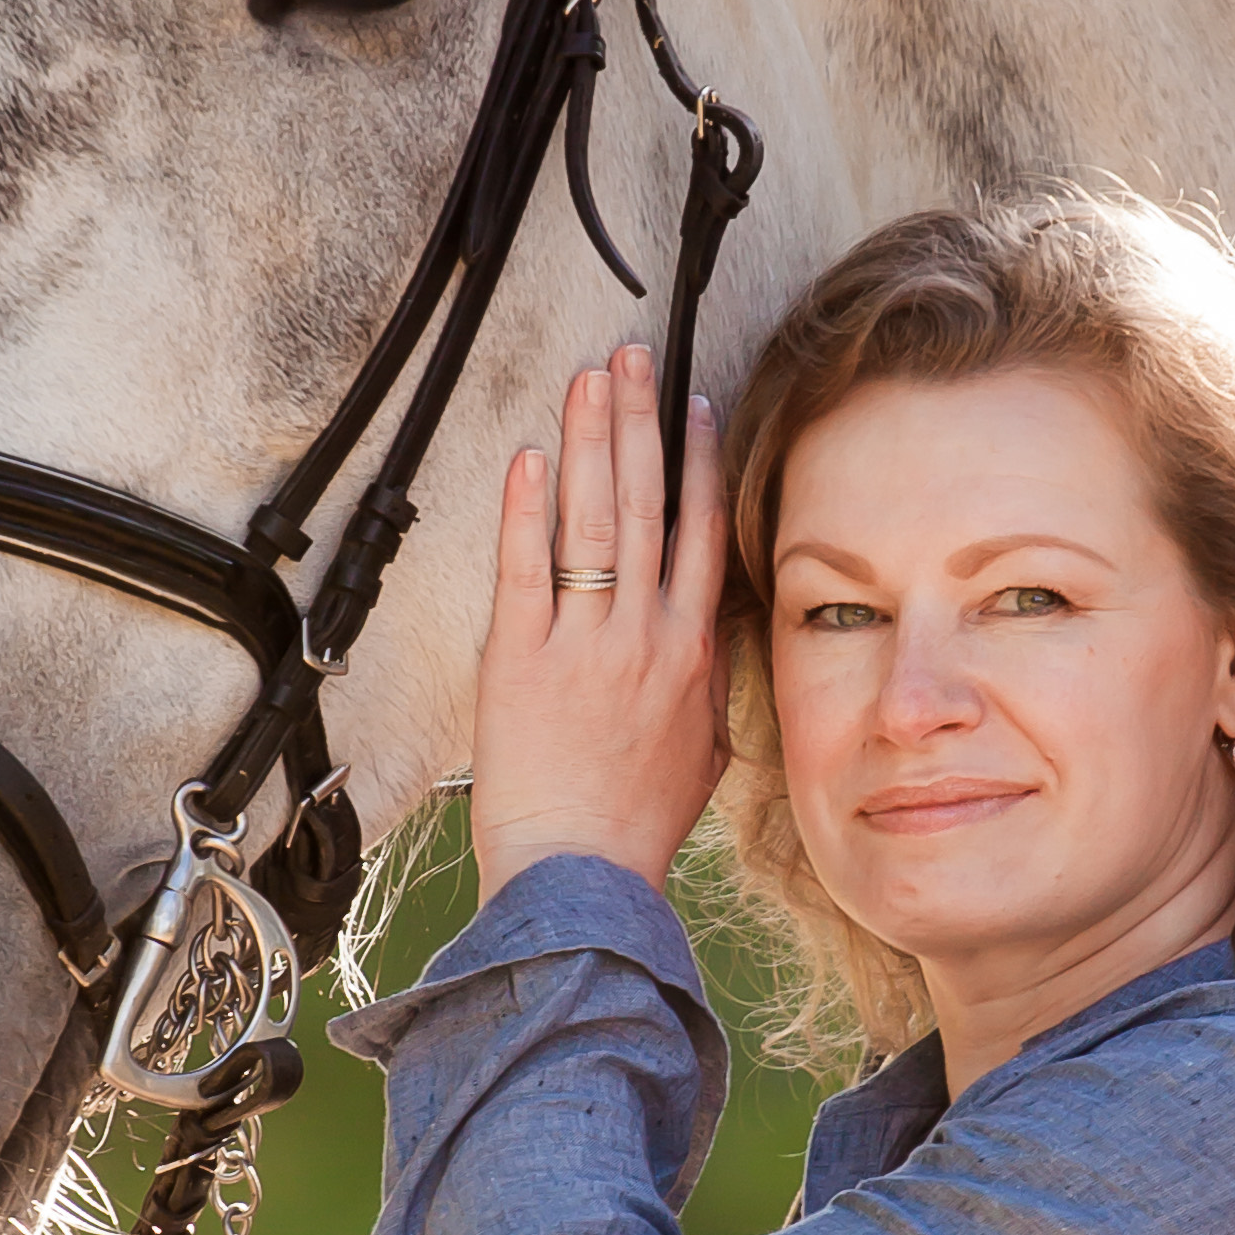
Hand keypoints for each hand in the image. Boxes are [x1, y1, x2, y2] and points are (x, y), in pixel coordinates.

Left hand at [468, 336, 727, 905]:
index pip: (699, 533)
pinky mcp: (522, 660)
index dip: (697, 461)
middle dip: (640, 420)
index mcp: (690, 652)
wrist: (583, 877)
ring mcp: (585, 643)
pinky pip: (527, 570)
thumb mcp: (701, 753)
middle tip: (634, 357)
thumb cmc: (634, 826)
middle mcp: (644, 635)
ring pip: (595, 521)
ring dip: (592, 440)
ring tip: (589, 379)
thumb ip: (706, 686)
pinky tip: (530, 458)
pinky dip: (528, 510)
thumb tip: (712, 643)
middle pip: (648, 504)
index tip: (694, 406)